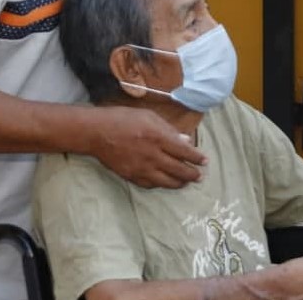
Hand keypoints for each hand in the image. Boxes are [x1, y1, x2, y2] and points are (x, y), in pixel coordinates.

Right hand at [86, 106, 206, 187]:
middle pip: (178, 169)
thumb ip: (168, 129)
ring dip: (180, 183)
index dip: (196, 158)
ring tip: (186, 182)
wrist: (97, 133)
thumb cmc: (124, 118)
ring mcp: (142, 168)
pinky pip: (151, 185)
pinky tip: (166, 183)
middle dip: (192, 174)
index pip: (184, 151)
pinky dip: (161, 185)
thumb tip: (185, 140)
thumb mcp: (149, 116)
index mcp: (158, 137)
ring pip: (166, 182)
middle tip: (199, 176)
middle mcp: (152, 155)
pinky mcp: (132, 176)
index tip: (205, 161)